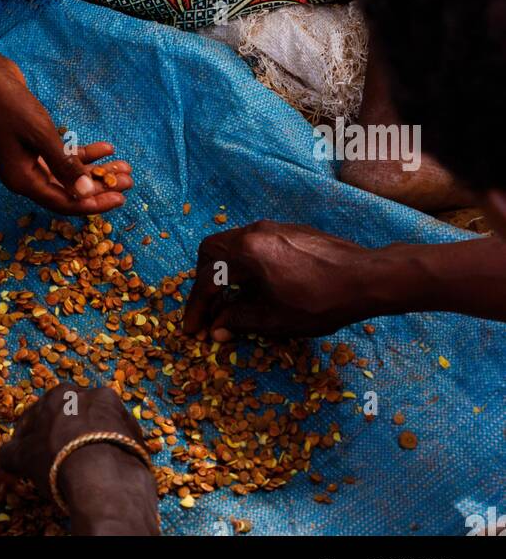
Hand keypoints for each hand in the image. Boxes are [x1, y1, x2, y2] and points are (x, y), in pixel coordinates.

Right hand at [0, 53, 132, 214]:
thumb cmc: (10, 105)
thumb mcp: (41, 135)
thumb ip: (65, 165)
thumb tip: (86, 193)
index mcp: (21, 181)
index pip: (63, 202)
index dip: (92, 203)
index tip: (120, 200)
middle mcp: (24, 175)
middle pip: (69, 189)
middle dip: (101, 186)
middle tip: (130, 182)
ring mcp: (29, 159)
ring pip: (69, 172)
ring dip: (97, 169)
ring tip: (125, 166)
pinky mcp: (33, 144)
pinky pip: (63, 155)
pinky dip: (83, 152)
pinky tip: (107, 148)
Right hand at [0, 383, 159, 533]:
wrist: (106, 476)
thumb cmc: (58, 460)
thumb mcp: (24, 458)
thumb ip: (10, 452)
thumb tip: (3, 454)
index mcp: (60, 394)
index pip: (36, 414)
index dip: (27, 437)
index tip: (25, 454)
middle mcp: (90, 393)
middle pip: (70, 415)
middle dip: (62, 434)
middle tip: (56, 458)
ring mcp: (117, 410)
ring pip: (96, 425)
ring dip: (88, 439)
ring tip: (82, 465)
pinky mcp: (137, 430)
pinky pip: (116, 439)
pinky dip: (108, 450)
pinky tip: (102, 469)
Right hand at [183, 221, 381, 338]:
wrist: (365, 278)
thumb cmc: (321, 301)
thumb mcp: (276, 319)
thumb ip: (240, 320)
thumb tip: (216, 328)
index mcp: (247, 251)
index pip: (209, 278)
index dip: (198, 307)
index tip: (193, 330)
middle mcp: (254, 231)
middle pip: (212, 250)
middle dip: (205, 281)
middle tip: (208, 308)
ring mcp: (273, 228)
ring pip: (233, 245)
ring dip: (225, 272)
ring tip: (232, 301)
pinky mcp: (289, 232)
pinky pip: (254, 244)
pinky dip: (245, 265)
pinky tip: (258, 287)